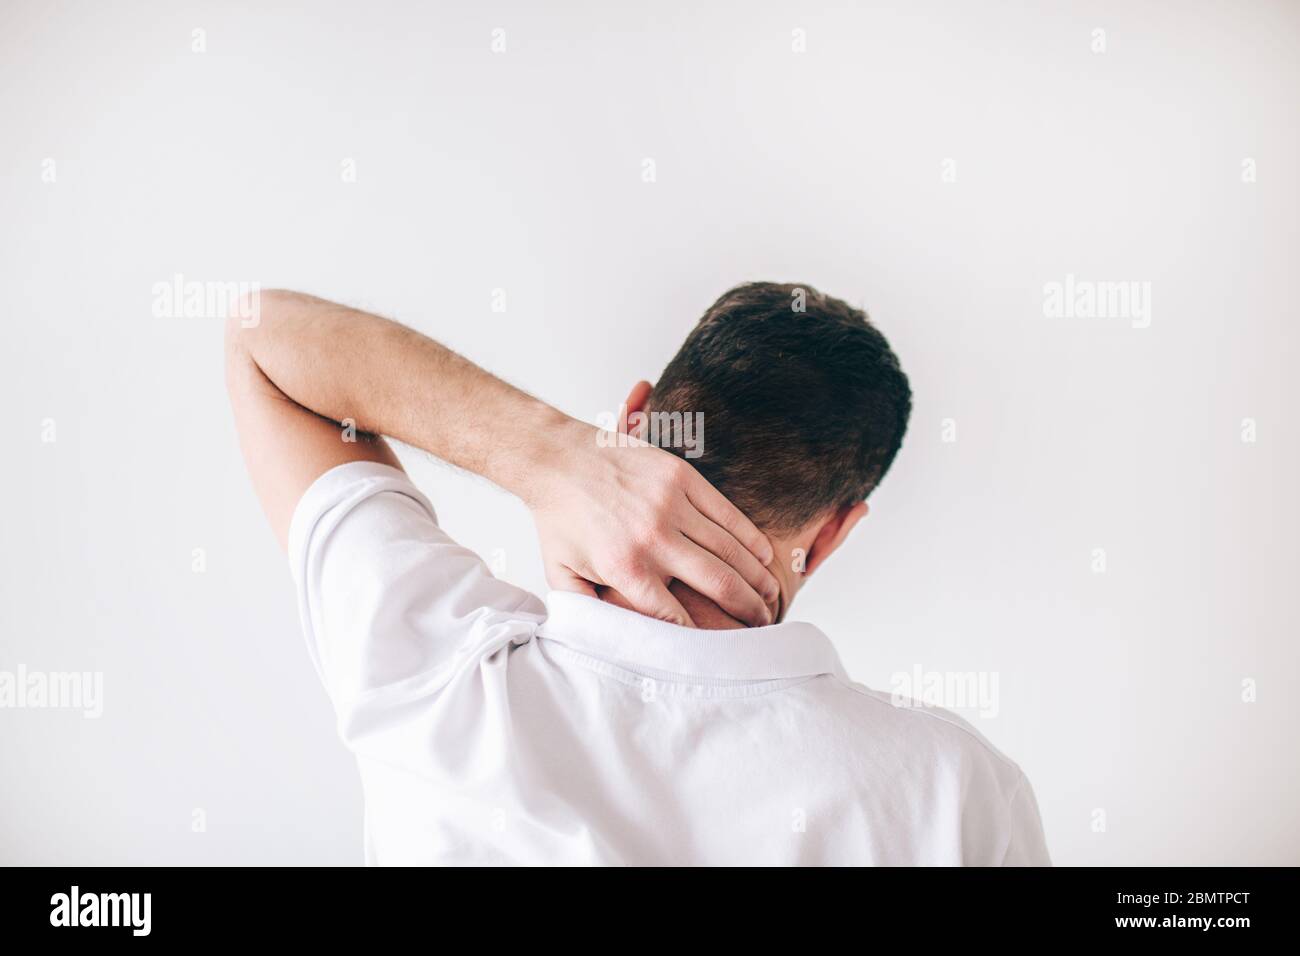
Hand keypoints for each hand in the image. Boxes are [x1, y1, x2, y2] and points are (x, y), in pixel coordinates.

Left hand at [529, 421, 779, 626]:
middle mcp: (653, 538)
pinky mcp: (681, 477)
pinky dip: (751, 538)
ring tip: (770, 597)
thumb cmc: (560, 520)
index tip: (720, 652)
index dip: (701, 640)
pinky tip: (765, 556)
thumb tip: (611, 643)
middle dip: (747, 611)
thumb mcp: (560, 575)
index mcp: (625, 568)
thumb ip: (585, 611)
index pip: (675, 617)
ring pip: (730, 549)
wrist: (556, 458)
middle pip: (717, 584)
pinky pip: (727, 513)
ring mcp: (671, 504)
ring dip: (757, 577)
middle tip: (762, 625)